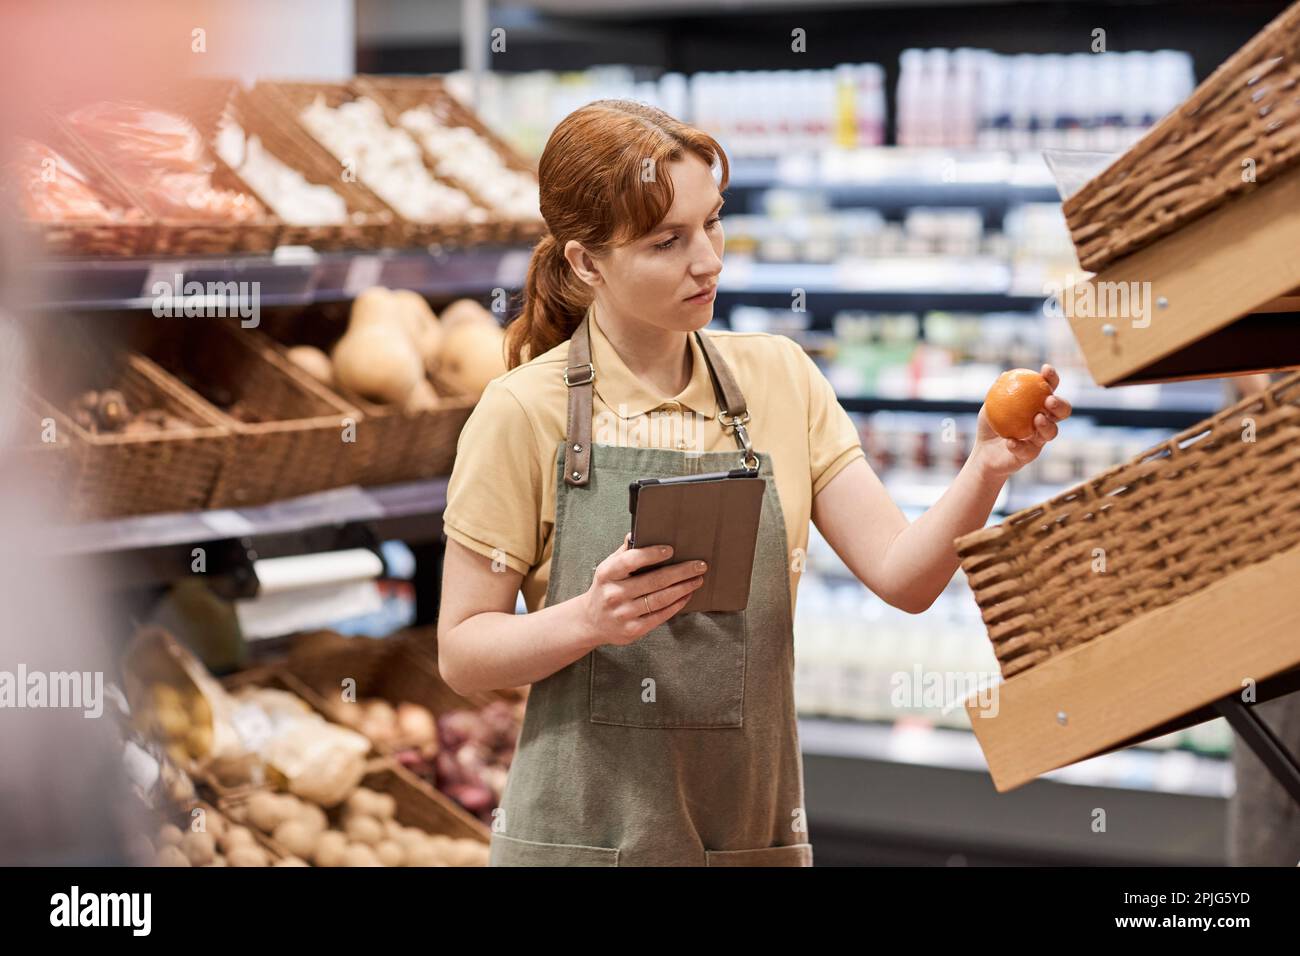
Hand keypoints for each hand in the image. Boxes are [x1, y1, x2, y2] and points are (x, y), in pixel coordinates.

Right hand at [579, 533, 706, 647]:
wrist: (592, 622)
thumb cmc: (605, 589)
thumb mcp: (608, 568)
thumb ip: (624, 553)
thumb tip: (637, 533)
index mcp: (607, 574)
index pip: (630, 561)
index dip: (651, 554)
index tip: (671, 550)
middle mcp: (614, 594)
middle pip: (653, 581)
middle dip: (681, 572)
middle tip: (699, 565)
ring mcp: (623, 614)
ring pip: (660, 599)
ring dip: (683, 588)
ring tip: (697, 579)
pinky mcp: (633, 630)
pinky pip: (660, 616)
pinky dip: (677, 604)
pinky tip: (687, 595)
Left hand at [972, 364, 1072, 479]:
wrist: (983, 452)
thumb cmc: (990, 425)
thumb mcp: (990, 406)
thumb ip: (998, 392)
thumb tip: (1005, 374)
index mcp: (1038, 405)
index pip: (1050, 389)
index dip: (1052, 378)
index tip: (1046, 370)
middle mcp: (1044, 421)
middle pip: (1062, 412)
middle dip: (1060, 405)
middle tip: (1049, 400)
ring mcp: (1039, 439)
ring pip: (1052, 433)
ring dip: (1047, 425)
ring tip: (1036, 419)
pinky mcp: (1030, 455)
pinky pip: (1028, 451)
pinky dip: (1019, 445)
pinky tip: (1010, 441)